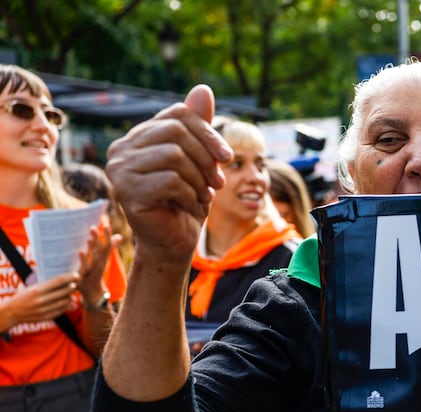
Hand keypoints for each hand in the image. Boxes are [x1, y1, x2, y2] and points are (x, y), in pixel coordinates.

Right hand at [1, 273, 78, 329]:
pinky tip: (67, 301)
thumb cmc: (23, 297)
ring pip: (65, 301)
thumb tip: (63, 279)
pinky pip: (62, 310)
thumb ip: (46, 285)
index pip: (58, 281)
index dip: (69, 277)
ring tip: (72, 292)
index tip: (76, 275)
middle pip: (64, 291)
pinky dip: (66, 305)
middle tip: (76, 283)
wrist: (12, 312)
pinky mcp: (47, 317)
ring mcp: (44, 310)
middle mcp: (41, 300)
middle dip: (72, 287)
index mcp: (37, 290)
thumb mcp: (32, 287)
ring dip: (70, 296)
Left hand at [77, 220, 120, 303]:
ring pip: (93, 258)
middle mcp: (99, 264)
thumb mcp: (103, 260)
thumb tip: (119, 236)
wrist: (93, 293)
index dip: (106, 235)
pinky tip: (80, 252)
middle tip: (94, 228)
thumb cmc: (96, 273)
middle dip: (97, 239)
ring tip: (90, 238)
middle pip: (100, 250)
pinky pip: (84, 268)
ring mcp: (93, 271)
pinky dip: (83, 260)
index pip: (106, 245)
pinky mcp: (85, 277)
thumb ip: (108, 247)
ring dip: (92, 248)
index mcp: (103, 259)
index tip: (106, 223)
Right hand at [105, 85, 232, 263]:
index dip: (208, 132)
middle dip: (206, 158)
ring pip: (175, 156)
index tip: (227, 157)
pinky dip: (190, 195)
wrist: (174, 241)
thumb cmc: (186, 200)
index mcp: (138, 137)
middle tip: (217, 183)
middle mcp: (122, 149)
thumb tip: (203, 88)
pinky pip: (171, 181)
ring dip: (199, 179)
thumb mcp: (200, 160)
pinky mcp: (125, 191)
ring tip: (202, 196)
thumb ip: (199, 127)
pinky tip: (188, 206)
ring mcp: (119, 170)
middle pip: (176, 132)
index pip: (177, 114)